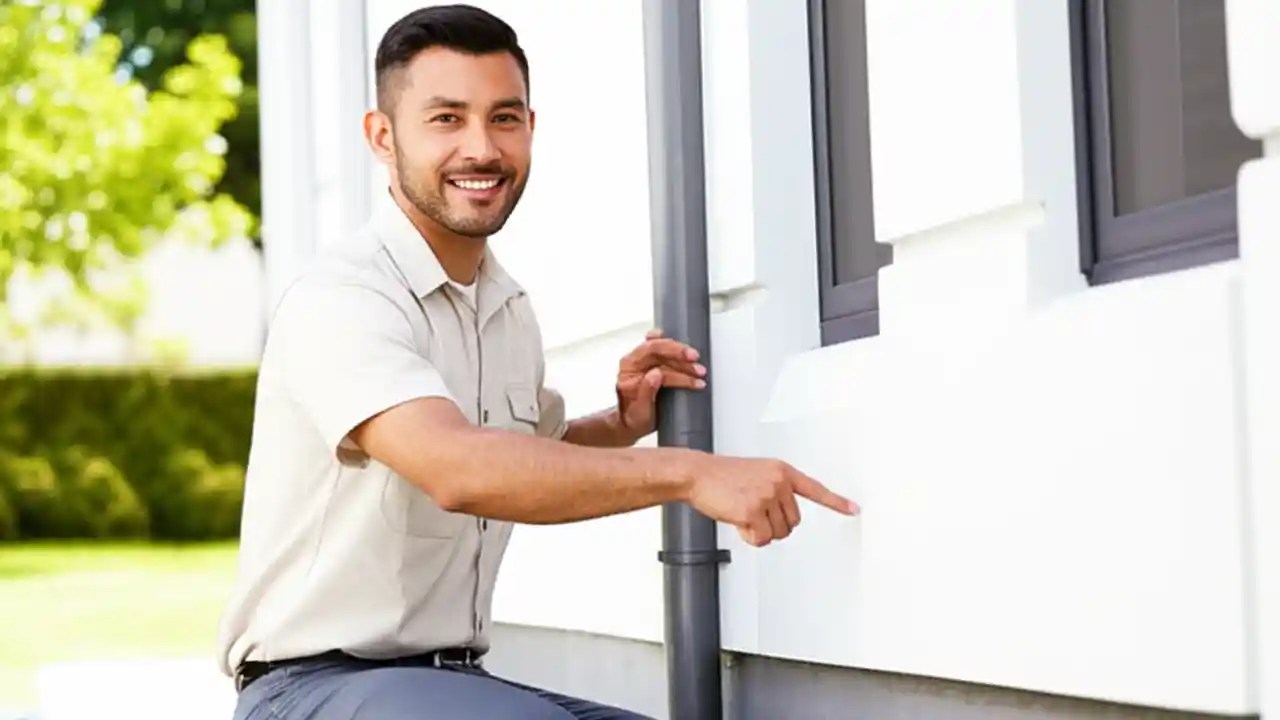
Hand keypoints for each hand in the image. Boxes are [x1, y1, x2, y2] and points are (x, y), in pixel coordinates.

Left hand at [615, 328, 706, 440]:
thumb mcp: (640, 411)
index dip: (673, 354)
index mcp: (628, 366)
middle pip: (660, 347)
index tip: (690, 363)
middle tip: (697, 364)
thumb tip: (657, 374)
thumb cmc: (633, 418)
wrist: (632, 424)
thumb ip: (646, 392)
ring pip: (666, 351)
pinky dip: (678, 352)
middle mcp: (636, 360)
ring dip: (684, 359)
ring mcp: (645, 361)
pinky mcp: (654, 364)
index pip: (651, 351)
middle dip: (680, 353)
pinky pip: (665, 352)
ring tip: (700, 370)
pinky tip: (686, 354)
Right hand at [680, 453, 858, 546]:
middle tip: (752, 513)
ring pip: (779, 533)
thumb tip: (782, 519)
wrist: (697, 474)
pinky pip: (762, 539)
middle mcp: (779, 482)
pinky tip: (737, 522)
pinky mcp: (753, 511)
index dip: (836, 502)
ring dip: (761, 532)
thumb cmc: (721, 476)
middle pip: (793, 522)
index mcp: (782, 471)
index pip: (815, 489)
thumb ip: (774, 490)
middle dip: (774, 525)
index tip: (854, 510)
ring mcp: (767, 496)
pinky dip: (750, 538)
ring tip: (741, 513)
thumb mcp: (755, 474)